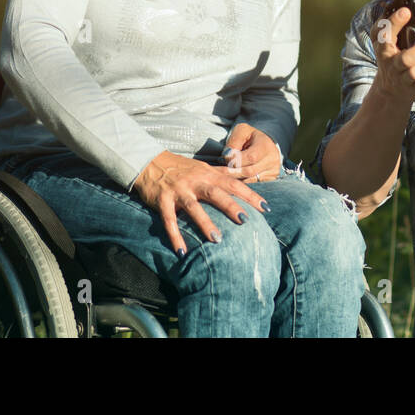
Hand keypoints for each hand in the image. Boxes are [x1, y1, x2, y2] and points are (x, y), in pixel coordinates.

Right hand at [132, 150, 268, 256]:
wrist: (148, 162)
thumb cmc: (180, 167)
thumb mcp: (202, 167)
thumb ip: (222, 173)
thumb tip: (244, 175)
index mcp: (207, 174)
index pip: (233, 184)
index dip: (250, 195)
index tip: (266, 208)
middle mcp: (194, 181)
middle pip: (215, 193)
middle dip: (230, 206)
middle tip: (245, 220)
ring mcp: (178, 191)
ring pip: (193, 207)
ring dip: (205, 223)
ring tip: (217, 240)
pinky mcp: (162, 201)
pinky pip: (169, 220)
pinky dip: (174, 236)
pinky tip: (182, 252)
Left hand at [219, 123, 281, 182]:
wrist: (264, 142)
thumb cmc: (250, 136)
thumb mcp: (241, 131)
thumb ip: (234, 142)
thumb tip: (228, 156)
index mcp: (266, 146)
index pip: (250, 157)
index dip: (236, 160)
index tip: (226, 158)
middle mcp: (272, 159)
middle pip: (250, 171)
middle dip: (234, 171)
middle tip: (222, 171)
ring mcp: (274, 171)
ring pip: (251, 180)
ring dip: (238, 178)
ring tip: (228, 174)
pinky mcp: (272, 179)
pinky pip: (255, 184)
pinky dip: (244, 182)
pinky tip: (237, 178)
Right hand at [373, 6, 414, 106]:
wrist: (390, 88)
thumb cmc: (390, 59)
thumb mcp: (384, 41)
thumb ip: (390, 25)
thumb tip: (403, 8)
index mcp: (383, 47)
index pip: (384, 33)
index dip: (395, 22)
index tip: (407, 11)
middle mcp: (391, 64)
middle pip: (406, 59)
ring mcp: (402, 79)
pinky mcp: (413, 89)